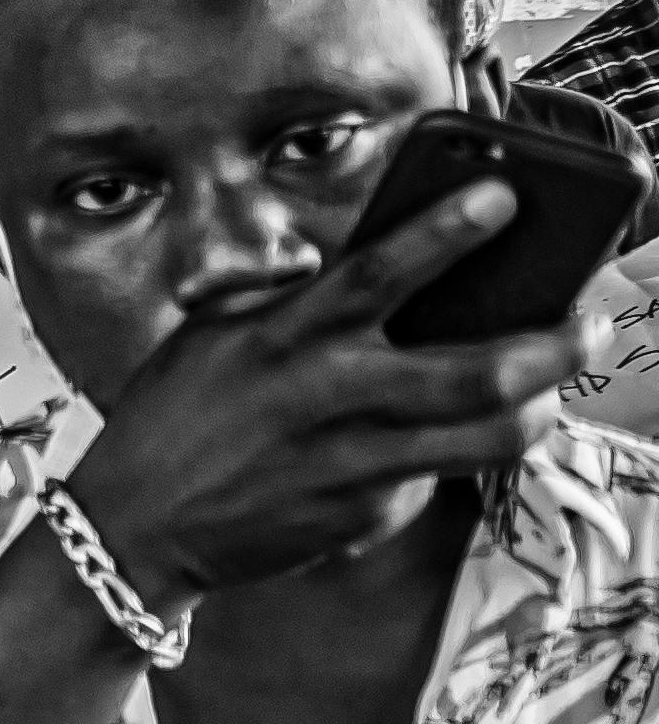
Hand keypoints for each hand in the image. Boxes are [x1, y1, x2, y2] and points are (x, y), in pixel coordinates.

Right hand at [56, 173, 578, 610]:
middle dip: (553, 345)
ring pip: (486, 438)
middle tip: (592, 325)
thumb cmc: (177, 418)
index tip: (507, 195)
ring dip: (541, 411)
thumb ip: (293, 301)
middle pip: (474, 369)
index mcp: (285, 335)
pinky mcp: (361, 514)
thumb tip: (378, 263)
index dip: (448, 228)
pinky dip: (452, 457)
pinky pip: (435, 480)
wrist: (132, 528)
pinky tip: (448, 444)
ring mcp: (350, 460)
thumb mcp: (217, 337)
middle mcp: (325, 396)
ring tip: (554, 391)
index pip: (379, 271)